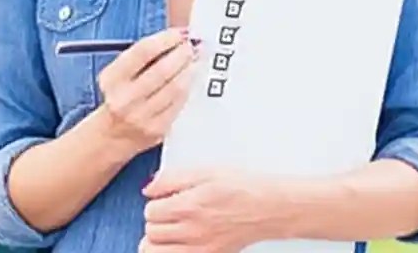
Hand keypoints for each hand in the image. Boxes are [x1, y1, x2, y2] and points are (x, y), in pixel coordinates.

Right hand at [95, 27, 198, 155]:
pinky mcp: (157, 129)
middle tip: (193, 46)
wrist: (112, 134)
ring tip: (195, 60)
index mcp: (113, 79)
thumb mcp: (118, 74)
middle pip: (162, 69)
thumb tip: (175, 39)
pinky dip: (188, 88)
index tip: (180, 33)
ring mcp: (142, 116)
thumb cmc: (119, 97)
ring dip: (190, 70)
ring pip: (175, 88)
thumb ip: (142, 57)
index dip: (165, 39)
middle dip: (182, 54)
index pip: (142, 51)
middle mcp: (125, 98)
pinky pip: (179, 104)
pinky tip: (191, 80)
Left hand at [139, 169, 265, 251]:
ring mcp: (200, 249)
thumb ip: (171, 179)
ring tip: (169, 231)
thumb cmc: (242, 188)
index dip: (155, 203)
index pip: (150, 211)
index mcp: (188, 207)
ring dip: (157, 241)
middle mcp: (192, 232)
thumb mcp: (205, 172)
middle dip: (155, 221)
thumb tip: (148, 188)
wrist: (269, 208)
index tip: (165, 200)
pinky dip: (170, 252)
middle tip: (168, 214)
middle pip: (150, 233)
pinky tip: (178, 243)